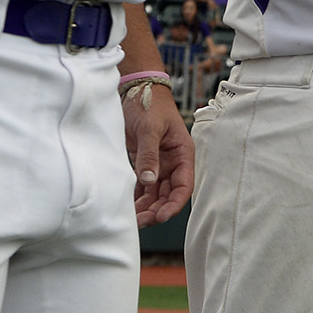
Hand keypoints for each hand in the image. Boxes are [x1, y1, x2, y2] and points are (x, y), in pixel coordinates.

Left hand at [122, 84, 193, 227]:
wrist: (136, 90)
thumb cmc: (150, 104)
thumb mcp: (150, 129)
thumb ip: (149, 155)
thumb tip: (149, 180)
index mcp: (183, 153)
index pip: (184, 185)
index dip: (174, 203)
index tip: (161, 216)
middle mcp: (173, 162)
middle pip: (169, 194)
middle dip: (157, 209)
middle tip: (140, 222)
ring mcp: (160, 163)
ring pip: (156, 193)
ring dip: (146, 206)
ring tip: (132, 219)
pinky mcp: (145, 162)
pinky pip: (144, 185)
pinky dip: (137, 197)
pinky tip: (128, 207)